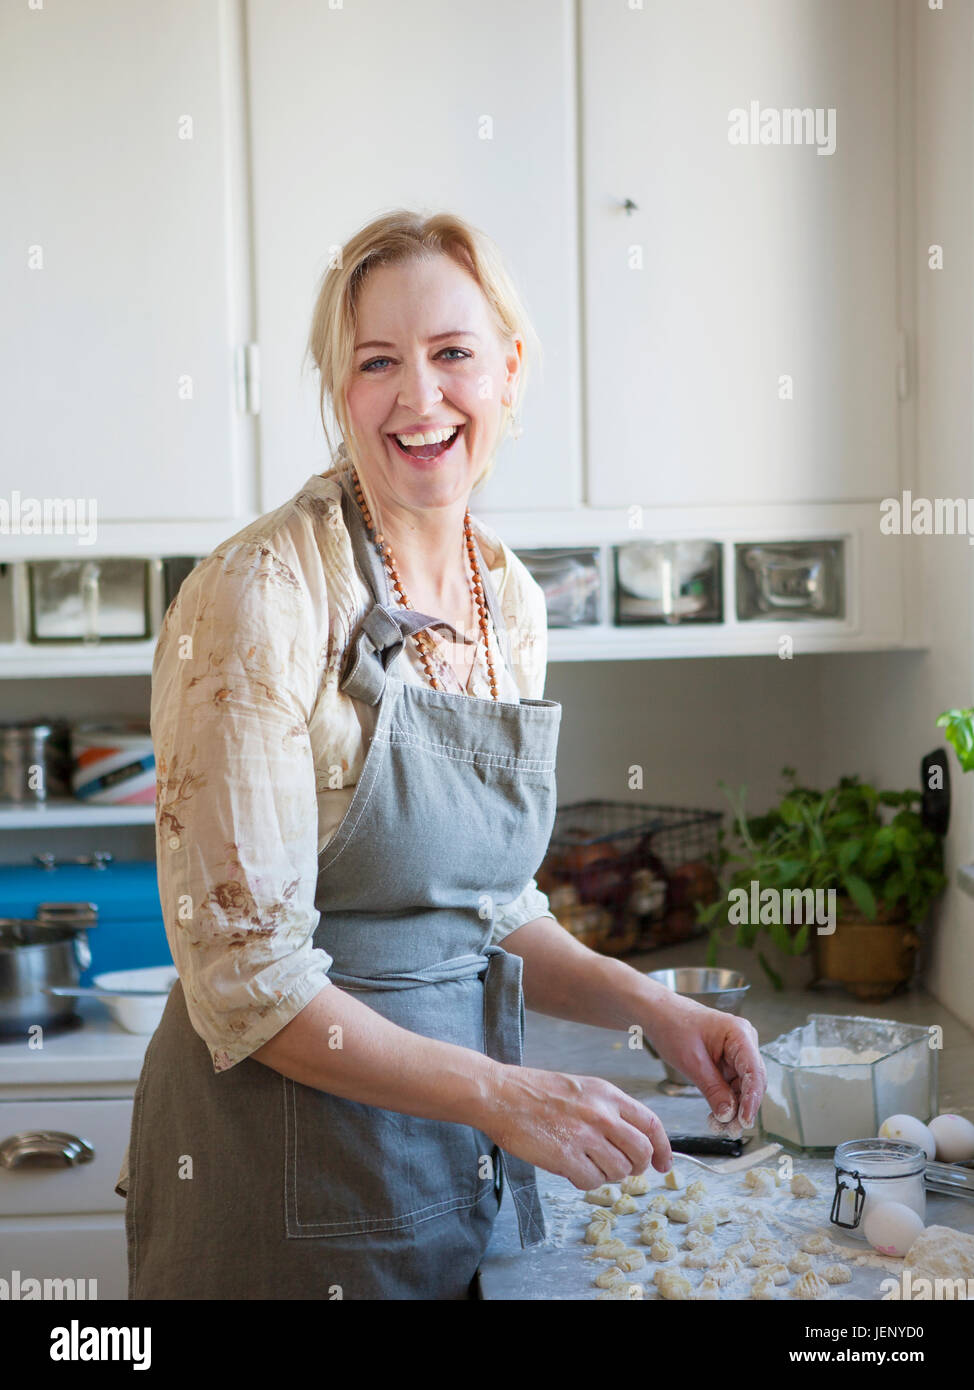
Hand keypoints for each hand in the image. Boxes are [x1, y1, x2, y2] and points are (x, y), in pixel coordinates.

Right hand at [484, 1064, 672, 1189]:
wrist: (501, 1095)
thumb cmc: (537, 1092)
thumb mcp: (582, 1089)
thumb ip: (609, 1111)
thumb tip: (632, 1139)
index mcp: (607, 1094)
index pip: (651, 1124)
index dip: (663, 1148)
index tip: (663, 1164)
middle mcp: (601, 1114)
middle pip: (641, 1152)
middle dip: (636, 1167)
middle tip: (622, 1169)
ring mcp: (584, 1136)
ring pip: (618, 1171)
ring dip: (607, 1175)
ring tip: (587, 1164)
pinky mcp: (565, 1156)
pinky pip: (591, 1181)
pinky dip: (585, 1181)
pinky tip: (571, 1169)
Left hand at [645, 995, 765, 1127]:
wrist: (658, 1014)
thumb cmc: (673, 1025)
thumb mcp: (691, 1061)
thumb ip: (713, 1089)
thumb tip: (729, 1115)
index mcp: (740, 1034)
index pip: (754, 1071)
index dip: (752, 1100)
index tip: (745, 1121)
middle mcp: (744, 1042)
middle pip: (752, 1082)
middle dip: (742, 1108)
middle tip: (729, 1130)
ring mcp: (737, 1053)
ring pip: (743, 1088)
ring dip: (733, 1109)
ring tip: (719, 1127)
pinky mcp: (728, 1062)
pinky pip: (732, 1086)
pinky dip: (725, 1102)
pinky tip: (717, 1117)